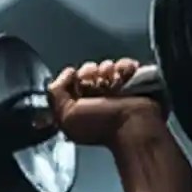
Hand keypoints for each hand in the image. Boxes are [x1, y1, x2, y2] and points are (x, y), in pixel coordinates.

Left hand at [48, 59, 163, 146]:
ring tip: (114, 84)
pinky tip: (125, 76)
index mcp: (78, 108)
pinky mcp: (133, 83)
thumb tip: (67, 73)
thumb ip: (56, 94)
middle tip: (98, 85)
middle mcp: (95, 99)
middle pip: (87, 70)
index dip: (73, 78)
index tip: (79, 83)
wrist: (135, 126)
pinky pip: (124, 65)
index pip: (69, 81)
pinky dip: (124, 68)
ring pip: (105, 66)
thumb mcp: (66, 116)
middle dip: (91, 73)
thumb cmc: (102, 126)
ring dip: (108, 70)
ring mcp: (115, 91)